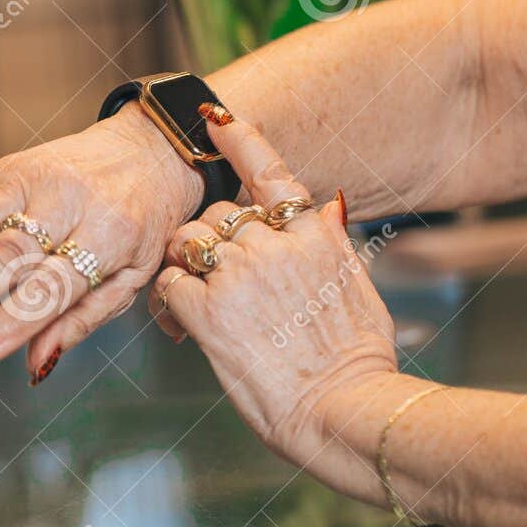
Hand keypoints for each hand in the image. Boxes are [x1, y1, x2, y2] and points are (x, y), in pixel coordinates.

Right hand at [0, 103, 203, 378]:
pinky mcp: (6, 166)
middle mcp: (68, 202)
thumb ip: (82, 320)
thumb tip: (35, 368)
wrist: (149, 149)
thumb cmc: (142, 226)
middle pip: (3, 256)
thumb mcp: (132, 276)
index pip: (52, 285)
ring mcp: (32, 179)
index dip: (11, 321)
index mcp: (110, 235)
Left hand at [150, 113, 397, 463]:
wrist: (345, 409)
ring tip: (196, 302)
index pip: (269, 170)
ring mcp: (239, 274)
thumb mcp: (358, 289)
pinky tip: (182, 323)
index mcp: (315, 234)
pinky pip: (169, 283)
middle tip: (216, 278)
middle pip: (220, 215)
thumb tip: (329, 211)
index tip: (216, 117)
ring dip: (185, 265)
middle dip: (213, 239)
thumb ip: (333, 245)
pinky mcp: (208, 310)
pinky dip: (169, 299)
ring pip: (188, 242)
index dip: (240, 139)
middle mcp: (274, 244)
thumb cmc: (358, 360)